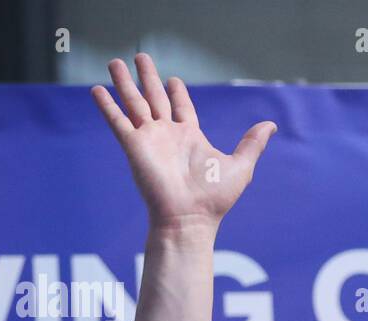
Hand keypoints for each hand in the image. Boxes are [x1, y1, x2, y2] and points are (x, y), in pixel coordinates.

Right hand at [90, 52, 276, 231]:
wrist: (189, 218)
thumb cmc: (215, 198)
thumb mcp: (240, 166)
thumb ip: (252, 143)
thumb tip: (270, 125)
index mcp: (190, 137)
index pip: (181, 107)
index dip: (176, 91)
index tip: (173, 79)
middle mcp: (168, 135)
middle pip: (155, 98)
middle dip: (148, 77)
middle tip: (141, 56)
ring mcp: (149, 139)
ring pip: (134, 103)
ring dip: (124, 83)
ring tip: (114, 62)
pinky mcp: (134, 146)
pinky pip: (117, 121)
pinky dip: (107, 105)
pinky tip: (97, 90)